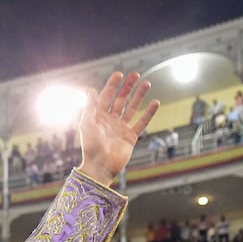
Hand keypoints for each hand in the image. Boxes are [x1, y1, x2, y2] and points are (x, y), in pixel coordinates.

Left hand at [78, 71, 160, 185]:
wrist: (100, 167)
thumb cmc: (90, 147)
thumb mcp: (87, 124)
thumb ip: (90, 106)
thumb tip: (90, 89)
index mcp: (98, 118)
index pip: (106, 97)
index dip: (112, 85)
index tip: (119, 74)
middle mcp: (110, 122)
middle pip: (120, 100)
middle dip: (127, 87)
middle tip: (135, 74)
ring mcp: (121, 129)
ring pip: (132, 109)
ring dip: (139, 96)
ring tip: (147, 83)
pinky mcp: (131, 137)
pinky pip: (141, 123)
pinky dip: (149, 113)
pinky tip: (156, 102)